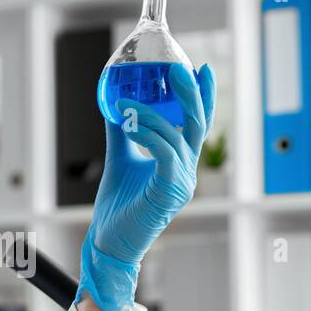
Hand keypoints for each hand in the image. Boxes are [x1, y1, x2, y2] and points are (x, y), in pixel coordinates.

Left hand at [78, 63, 214, 310]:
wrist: (108, 241)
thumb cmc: (117, 206)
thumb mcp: (120, 159)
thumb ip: (123, 132)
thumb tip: (116, 102)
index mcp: (179, 162)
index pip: (196, 125)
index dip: (202, 97)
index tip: (201, 69)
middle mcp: (186, 171)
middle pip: (197, 125)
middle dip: (189, 94)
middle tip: (178, 69)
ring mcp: (182, 182)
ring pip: (174, 137)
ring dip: (150, 115)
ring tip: (126, 104)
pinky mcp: (170, 192)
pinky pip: (164, 154)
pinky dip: (148, 134)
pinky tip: (131, 124)